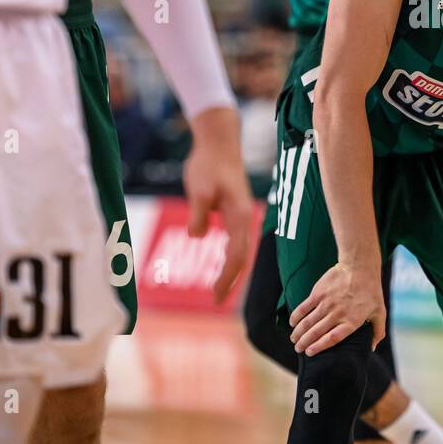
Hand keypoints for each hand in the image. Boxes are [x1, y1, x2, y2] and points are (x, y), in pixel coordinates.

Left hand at [184, 106, 254, 302]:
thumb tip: (197, 236)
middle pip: (242, 256)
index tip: (216, 296)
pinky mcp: (234, 211)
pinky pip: (236, 241)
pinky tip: (223, 265)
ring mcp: (241, 215)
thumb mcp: (199, 190)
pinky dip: (230, 256)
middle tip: (217, 301)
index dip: (228, 277)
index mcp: (239, 215)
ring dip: (232, 270)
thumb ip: (199, 214)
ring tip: (221, 290)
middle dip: (231, 279)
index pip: (236, 255)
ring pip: (241, 249)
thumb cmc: (208, 164)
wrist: (218, 142)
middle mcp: (245, 218)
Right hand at [289, 260, 385, 355]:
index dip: (318, 347)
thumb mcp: (380, 312)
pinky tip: (292, 323)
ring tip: (293, 340)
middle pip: (316, 332)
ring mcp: (326, 303)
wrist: (359, 266)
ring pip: (307, 322)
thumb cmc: (371, 290)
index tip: (309, 353)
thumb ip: (378, 332)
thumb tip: (371, 348)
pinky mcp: (318, 293)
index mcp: (351, 321)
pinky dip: (296, 317)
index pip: (331, 339)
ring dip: (298, 333)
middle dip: (304, 343)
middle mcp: (337, 314)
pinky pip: (303, 308)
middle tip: (298, 349)